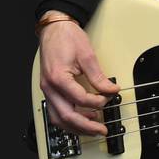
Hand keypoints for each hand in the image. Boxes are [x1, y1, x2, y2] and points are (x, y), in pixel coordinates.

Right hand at [37, 11, 119, 135]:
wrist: (54, 29)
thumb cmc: (66, 38)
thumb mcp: (87, 55)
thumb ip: (98, 76)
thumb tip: (111, 89)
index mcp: (58, 78)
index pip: (80, 99)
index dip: (97, 102)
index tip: (110, 98)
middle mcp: (49, 87)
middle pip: (65, 116)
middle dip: (85, 126)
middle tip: (101, 130)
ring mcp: (47, 90)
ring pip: (58, 118)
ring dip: (76, 126)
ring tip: (93, 128)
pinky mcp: (50, 90)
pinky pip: (57, 111)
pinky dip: (69, 118)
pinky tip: (83, 118)